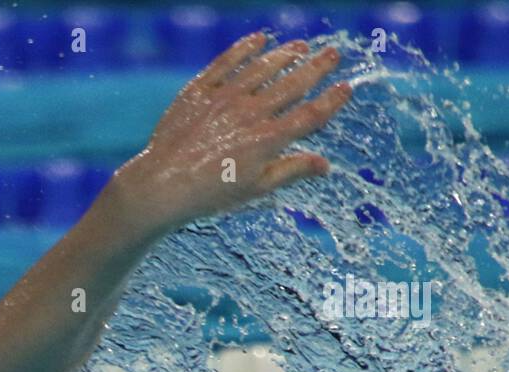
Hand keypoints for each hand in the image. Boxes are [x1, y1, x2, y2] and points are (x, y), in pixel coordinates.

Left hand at [108, 33, 351, 235]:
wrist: (161, 185)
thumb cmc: (209, 194)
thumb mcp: (253, 189)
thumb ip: (290, 171)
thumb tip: (325, 165)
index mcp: (268, 140)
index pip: (311, 115)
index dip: (332, 100)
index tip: (348, 87)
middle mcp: (251, 113)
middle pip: (293, 84)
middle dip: (317, 67)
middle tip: (334, 54)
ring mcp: (224, 98)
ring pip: (263, 67)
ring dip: (286, 54)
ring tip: (301, 46)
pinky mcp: (200, 90)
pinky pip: (227, 62)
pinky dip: (246, 48)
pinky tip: (260, 39)